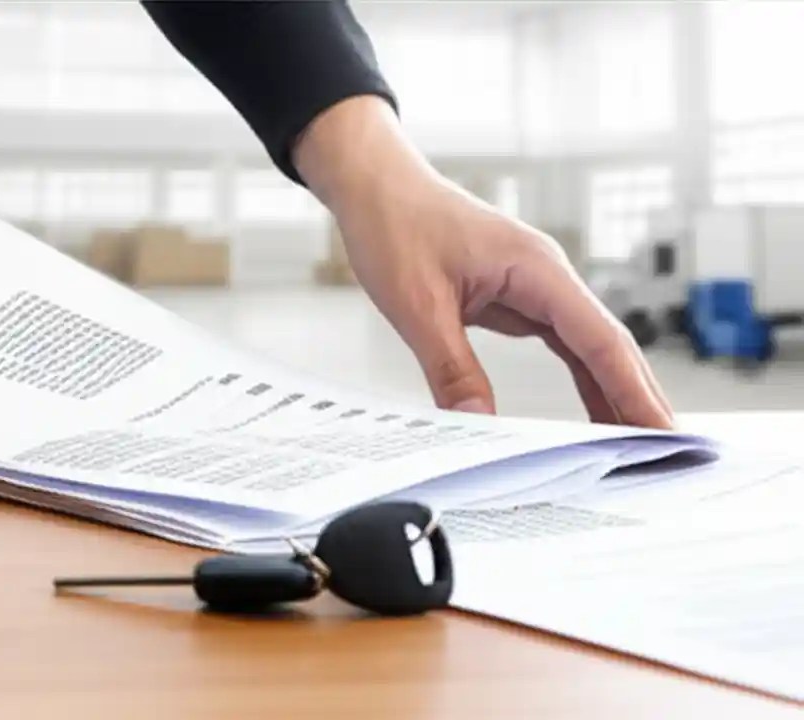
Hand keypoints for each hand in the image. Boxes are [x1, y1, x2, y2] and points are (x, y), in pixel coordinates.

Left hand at [294, 97, 671, 427]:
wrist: (376, 185)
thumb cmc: (396, 226)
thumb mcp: (416, 305)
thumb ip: (450, 366)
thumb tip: (477, 420)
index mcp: (536, 269)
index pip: (600, 338)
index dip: (633, 388)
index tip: (664, 430)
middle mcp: (547, 276)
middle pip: (608, 345)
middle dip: (640, 398)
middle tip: (672, 454)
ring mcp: (535, 286)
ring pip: (588, 348)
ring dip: (614, 393)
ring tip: (642, 447)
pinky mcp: (517, 297)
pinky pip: (562, 345)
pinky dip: (582, 379)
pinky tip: (595, 416)